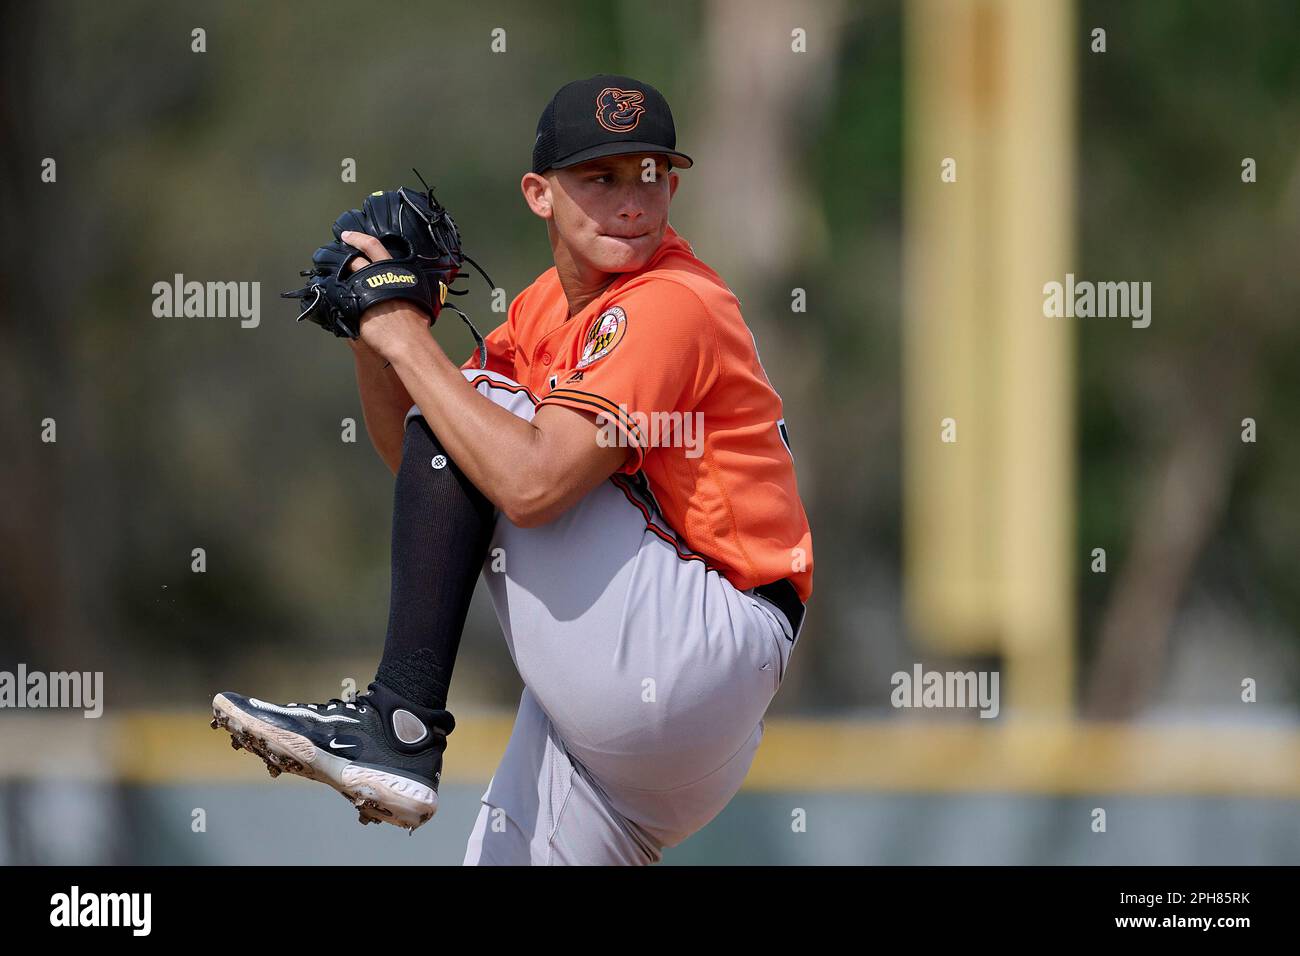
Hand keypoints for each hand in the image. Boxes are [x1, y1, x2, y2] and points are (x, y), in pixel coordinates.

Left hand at [340, 230, 431, 360]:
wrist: (407, 341)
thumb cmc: (416, 324)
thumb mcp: (418, 297)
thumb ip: (408, 287)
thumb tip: (409, 287)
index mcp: (393, 270)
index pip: (373, 246)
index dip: (357, 238)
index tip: (347, 235)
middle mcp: (376, 277)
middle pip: (354, 259)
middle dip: (343, 254)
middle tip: (337, 252)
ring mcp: (363, 291)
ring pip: (345, 278)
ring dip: (340, 277)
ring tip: (337, 279)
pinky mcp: (354, 307)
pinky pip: (341, 298)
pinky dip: (338, 297)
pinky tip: (336, 299)